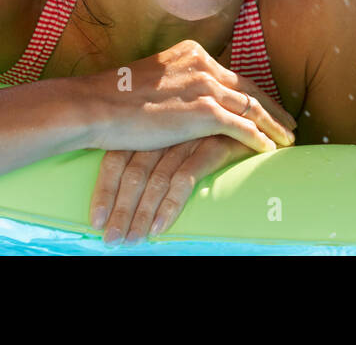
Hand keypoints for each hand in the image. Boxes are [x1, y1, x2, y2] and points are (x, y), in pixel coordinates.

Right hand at [82, 39, 296, 153]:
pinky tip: (270, 150)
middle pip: (250, 89)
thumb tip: (180, 100)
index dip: (254, 92)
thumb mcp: (151, 79)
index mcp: (193, 53)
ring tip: (289, 139)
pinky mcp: (204, 112)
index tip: (269, 104)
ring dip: (274, 126)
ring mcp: (206, 87)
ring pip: (252, 108)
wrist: (95, 106)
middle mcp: (205, 65)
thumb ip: (174, 84)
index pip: (232, 75)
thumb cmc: (113, 98)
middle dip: (273, 108)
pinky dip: (259, 139)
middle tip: (290, 122)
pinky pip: (243, 127)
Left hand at [91, 134, 255, 243]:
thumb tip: (127, 185)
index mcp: (152, 121)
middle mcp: (167, 127)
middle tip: (111, 240)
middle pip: (132, 170)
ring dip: (139, 213)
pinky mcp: (214, 143)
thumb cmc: (213, 128)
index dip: (104, 190)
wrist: (260, 114)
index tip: (96, 221)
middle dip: (119, 209)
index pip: (117, 156)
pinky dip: (169, 205)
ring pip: (154, 178)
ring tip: (129, 240)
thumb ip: (154, 147)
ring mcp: (189, 134)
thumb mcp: (176, 133)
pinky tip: (159, 227)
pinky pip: (184, 178)